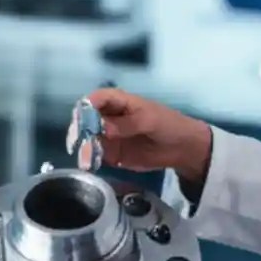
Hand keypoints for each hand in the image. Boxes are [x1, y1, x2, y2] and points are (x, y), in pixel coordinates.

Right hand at [66, 88, 212, 183]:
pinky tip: (89, 162)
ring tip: (84, 153)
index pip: (97, 98)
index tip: (81, 117)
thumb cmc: (168, 125)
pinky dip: (90, 158)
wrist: (182, 148)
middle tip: (78, 138)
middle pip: (87, 118)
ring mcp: (109, 136)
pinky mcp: (112, 153)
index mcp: (119, 102)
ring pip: (88, 137)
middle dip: (81, 126)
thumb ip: (127, 124)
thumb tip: (104, 129)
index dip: (87, 105)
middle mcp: (109, 117)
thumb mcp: (150, 120)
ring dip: (83, 144)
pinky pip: (96, 154)